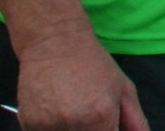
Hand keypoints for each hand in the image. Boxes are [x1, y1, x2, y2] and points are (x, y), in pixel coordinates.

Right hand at [14, 33, 148, 130]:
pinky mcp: (29, 123)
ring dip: (68, 129)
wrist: (55, 43)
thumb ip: (135, 120)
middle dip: (89, 129)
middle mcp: (75, 123)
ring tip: (70, 107)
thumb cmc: (93, 64)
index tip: (104, 125)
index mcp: (101, 115)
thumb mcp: (123, 88)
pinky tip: (55, 108)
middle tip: (86, 112)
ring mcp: (49, 125)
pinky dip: (50, 127)